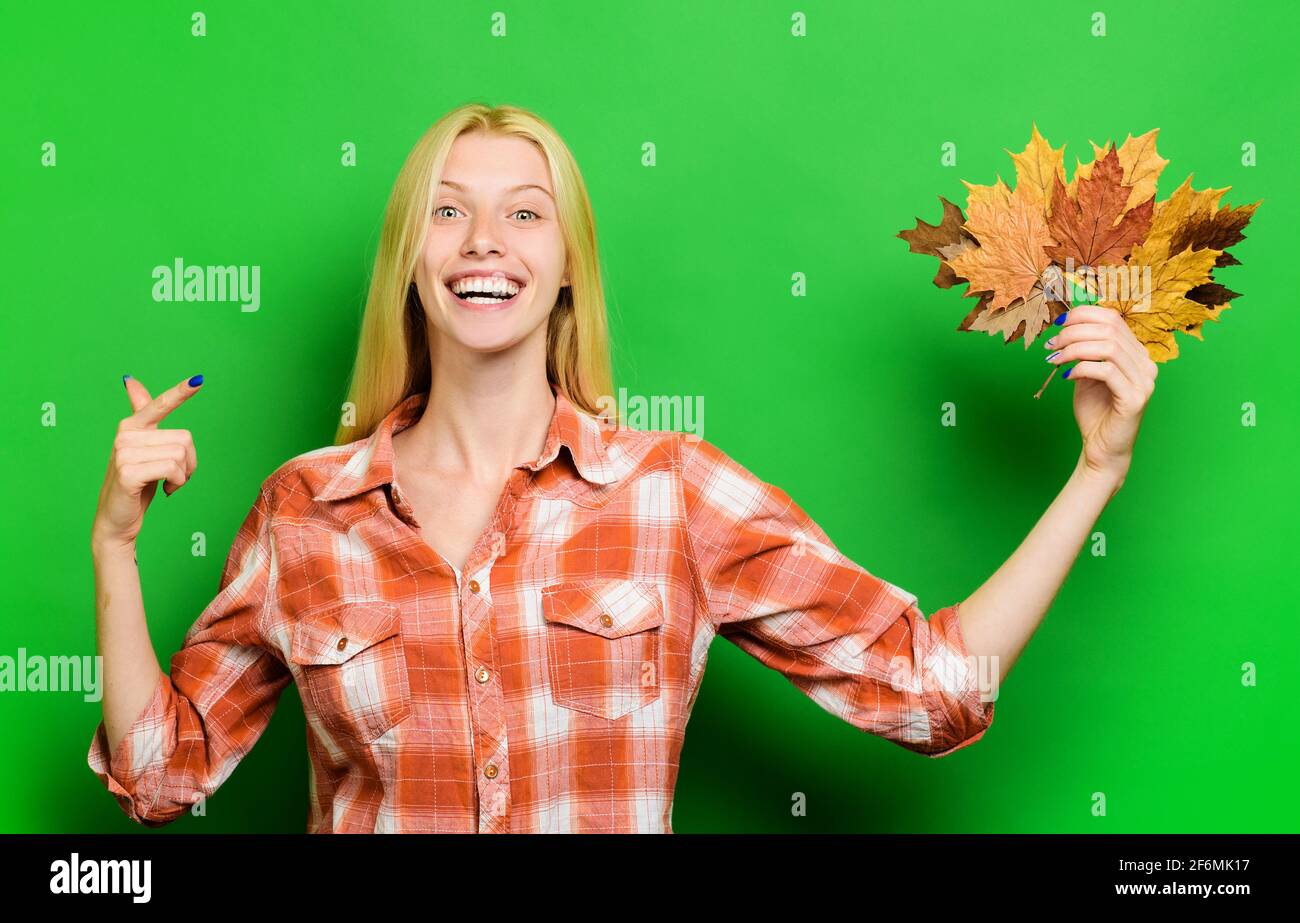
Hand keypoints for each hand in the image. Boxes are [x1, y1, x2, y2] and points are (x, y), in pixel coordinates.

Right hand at [91, 375, 202, 550]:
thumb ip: (142, 417)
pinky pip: (172, 469)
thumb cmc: (136, 483)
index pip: (159, 405)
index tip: (199, 379)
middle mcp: (125, 435)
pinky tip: (164, 490)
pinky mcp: (128, 471)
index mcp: (131, 426)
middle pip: (184, 438)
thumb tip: (130, 381)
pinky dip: (176, 483)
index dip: (180, 392)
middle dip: (189, 462)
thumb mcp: (143, 448)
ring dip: (183, 475)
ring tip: (167, 484)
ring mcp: (124, 452)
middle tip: (174, 477)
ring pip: (180, 455)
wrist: (117, 519)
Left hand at [1043, 305, 1155, 483]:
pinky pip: (1106, 371)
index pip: (1113, 318)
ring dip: (1074, 349)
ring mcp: (1144, 381)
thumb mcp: (1086, 374)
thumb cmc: (1095, 411)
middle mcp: (1145, 364)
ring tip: (1055, 360)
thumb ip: (1083, 352)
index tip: (1058, 324)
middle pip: (1109, 329)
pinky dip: (1082, 368)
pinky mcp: (1135, 398)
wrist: (1102, 448)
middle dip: (1073, 332)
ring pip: (1108, 347)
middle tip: (1051, 345)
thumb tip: (1064, 328)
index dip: (1083, 315)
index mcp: (1136, 353)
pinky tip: (1068, 376)